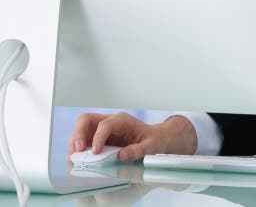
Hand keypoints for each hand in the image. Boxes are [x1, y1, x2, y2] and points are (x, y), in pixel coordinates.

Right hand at [67, 112, 197, 162]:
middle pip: (86, 120)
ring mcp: (101, 129)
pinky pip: (82, 140)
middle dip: (78, 134)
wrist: (155, 138)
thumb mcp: (151, 146)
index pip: (105, 124)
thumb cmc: (153, 140)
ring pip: (80, 130)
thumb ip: (138, 150)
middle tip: (77, 151)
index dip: (98, 137)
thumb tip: (121, 156)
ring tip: (74, 160)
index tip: (95, 152)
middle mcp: (109, 121)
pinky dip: (77, 150)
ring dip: (74, 144)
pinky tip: (78, 161)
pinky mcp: (97, 138)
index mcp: (122, 120)